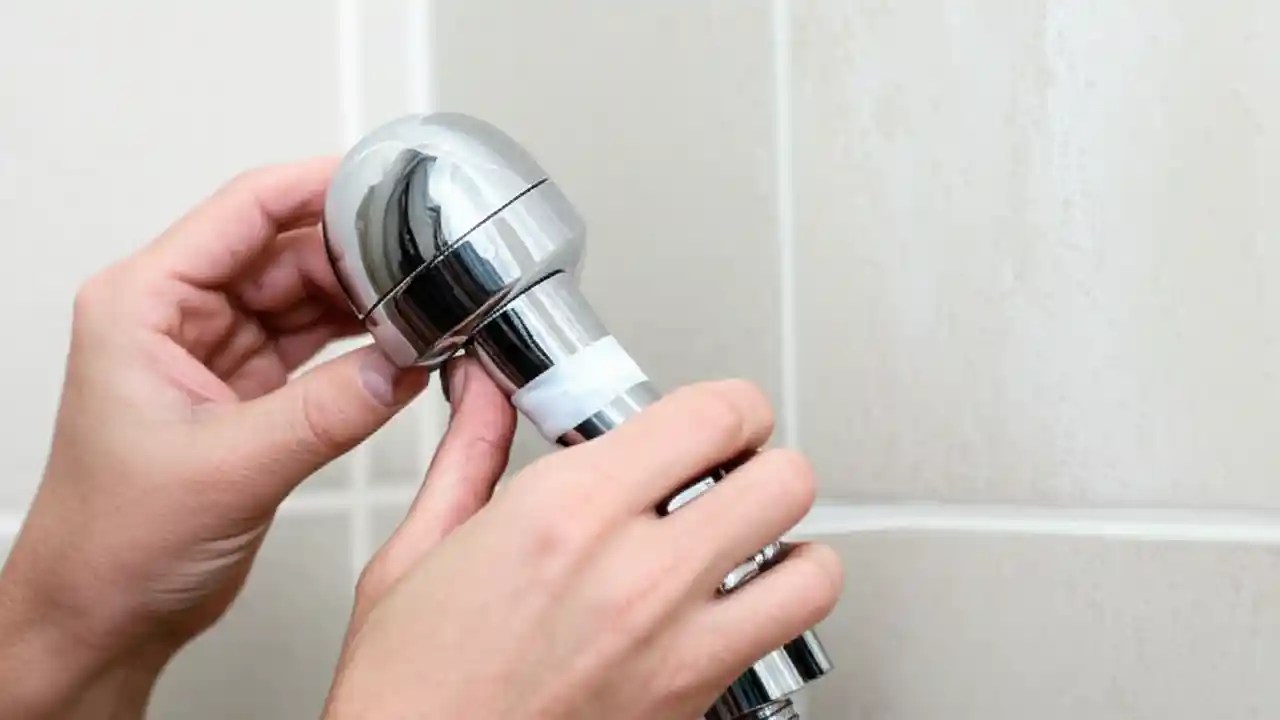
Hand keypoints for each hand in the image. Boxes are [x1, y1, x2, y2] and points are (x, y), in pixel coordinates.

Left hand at [0, 159, 429, 718]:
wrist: (103, 616)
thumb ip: (329, 409)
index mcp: (143, 304)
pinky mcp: (247, 393)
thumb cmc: (114, 542)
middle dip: (359, 256)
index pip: (244, 211)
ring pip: (306, 299)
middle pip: (285, 250)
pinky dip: (359, 348)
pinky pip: (315, 348)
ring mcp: (214, 353)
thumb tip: (406, 362)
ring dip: (364, 303)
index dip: (319, 187)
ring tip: (425, 307)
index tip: (387, 181)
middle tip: (429, 266)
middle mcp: (177, 317)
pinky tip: (401, 350)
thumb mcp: (233, 466)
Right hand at [325, 378, 842, 719]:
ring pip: (813, 566)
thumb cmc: (409, 691)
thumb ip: (467, 453)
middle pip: (782, 478)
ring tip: (748, 541)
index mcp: (563, 512)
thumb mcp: (414, 555)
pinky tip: (740, 603)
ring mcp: (675, 644)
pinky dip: (784, 609)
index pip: (711, 415)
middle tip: (730, 473)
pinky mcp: (697, 701)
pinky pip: (790, 634)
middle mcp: (633, 572)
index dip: (729, 406)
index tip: (716, 417)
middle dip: (763, 464)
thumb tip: (482, 389)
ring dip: (789, 543)